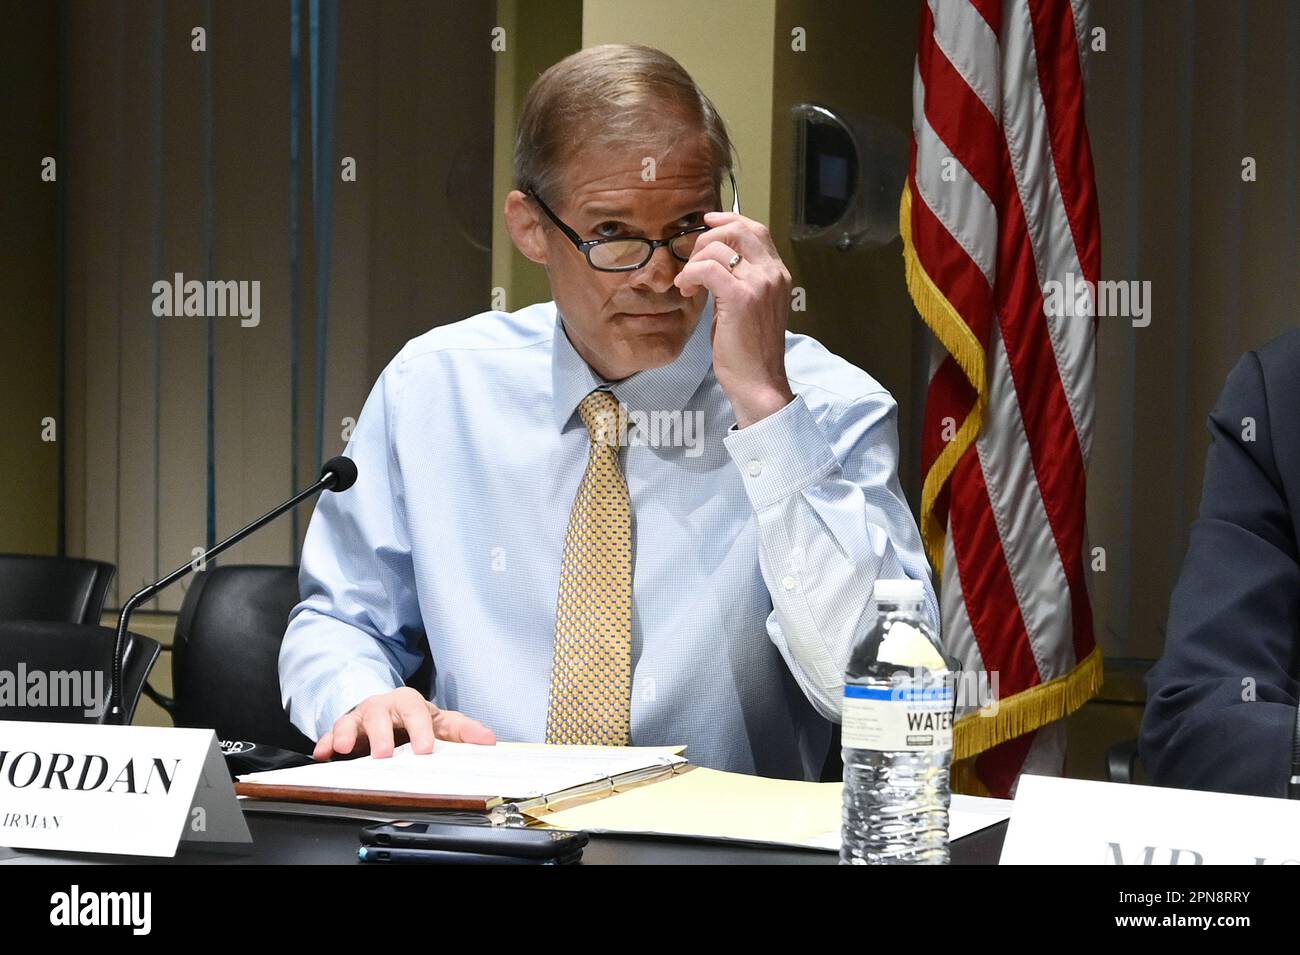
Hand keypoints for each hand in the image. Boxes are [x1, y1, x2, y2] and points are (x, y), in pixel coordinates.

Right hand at [313, 686, 496, 760]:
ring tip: (343, 748)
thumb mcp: (441, 723)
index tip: (425, 749)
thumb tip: (488, 741)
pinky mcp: (343, 731)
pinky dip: (325, 742)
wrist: (389, 714)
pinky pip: (329, 735)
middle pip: (380, 713)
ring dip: (346, 734)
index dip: (420, 729)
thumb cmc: (416, 720)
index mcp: (409, 703)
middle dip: (381, 733)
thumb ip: (463, 731)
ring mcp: (360, 717)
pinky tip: (322, 753)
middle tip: (384, 754)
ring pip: (351, 720)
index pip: (416, 710)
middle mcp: (383, 706)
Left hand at [674, 211, 794, 427]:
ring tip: (687, 283)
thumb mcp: (749, 307)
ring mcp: (759, 284)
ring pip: (719, 247)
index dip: (730, 219)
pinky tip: (686, 289)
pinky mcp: (740, 298)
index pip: (757, 230)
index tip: (707, 221)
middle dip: (707, 237)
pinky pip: (707, 268)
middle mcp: (773, 274)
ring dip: (694, 260)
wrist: (759, 381)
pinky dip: (691, 274)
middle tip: (691, 260)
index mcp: (778, 274)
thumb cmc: (750, 351)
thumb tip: (710, 262)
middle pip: (739, 229)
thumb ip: (738, 280)